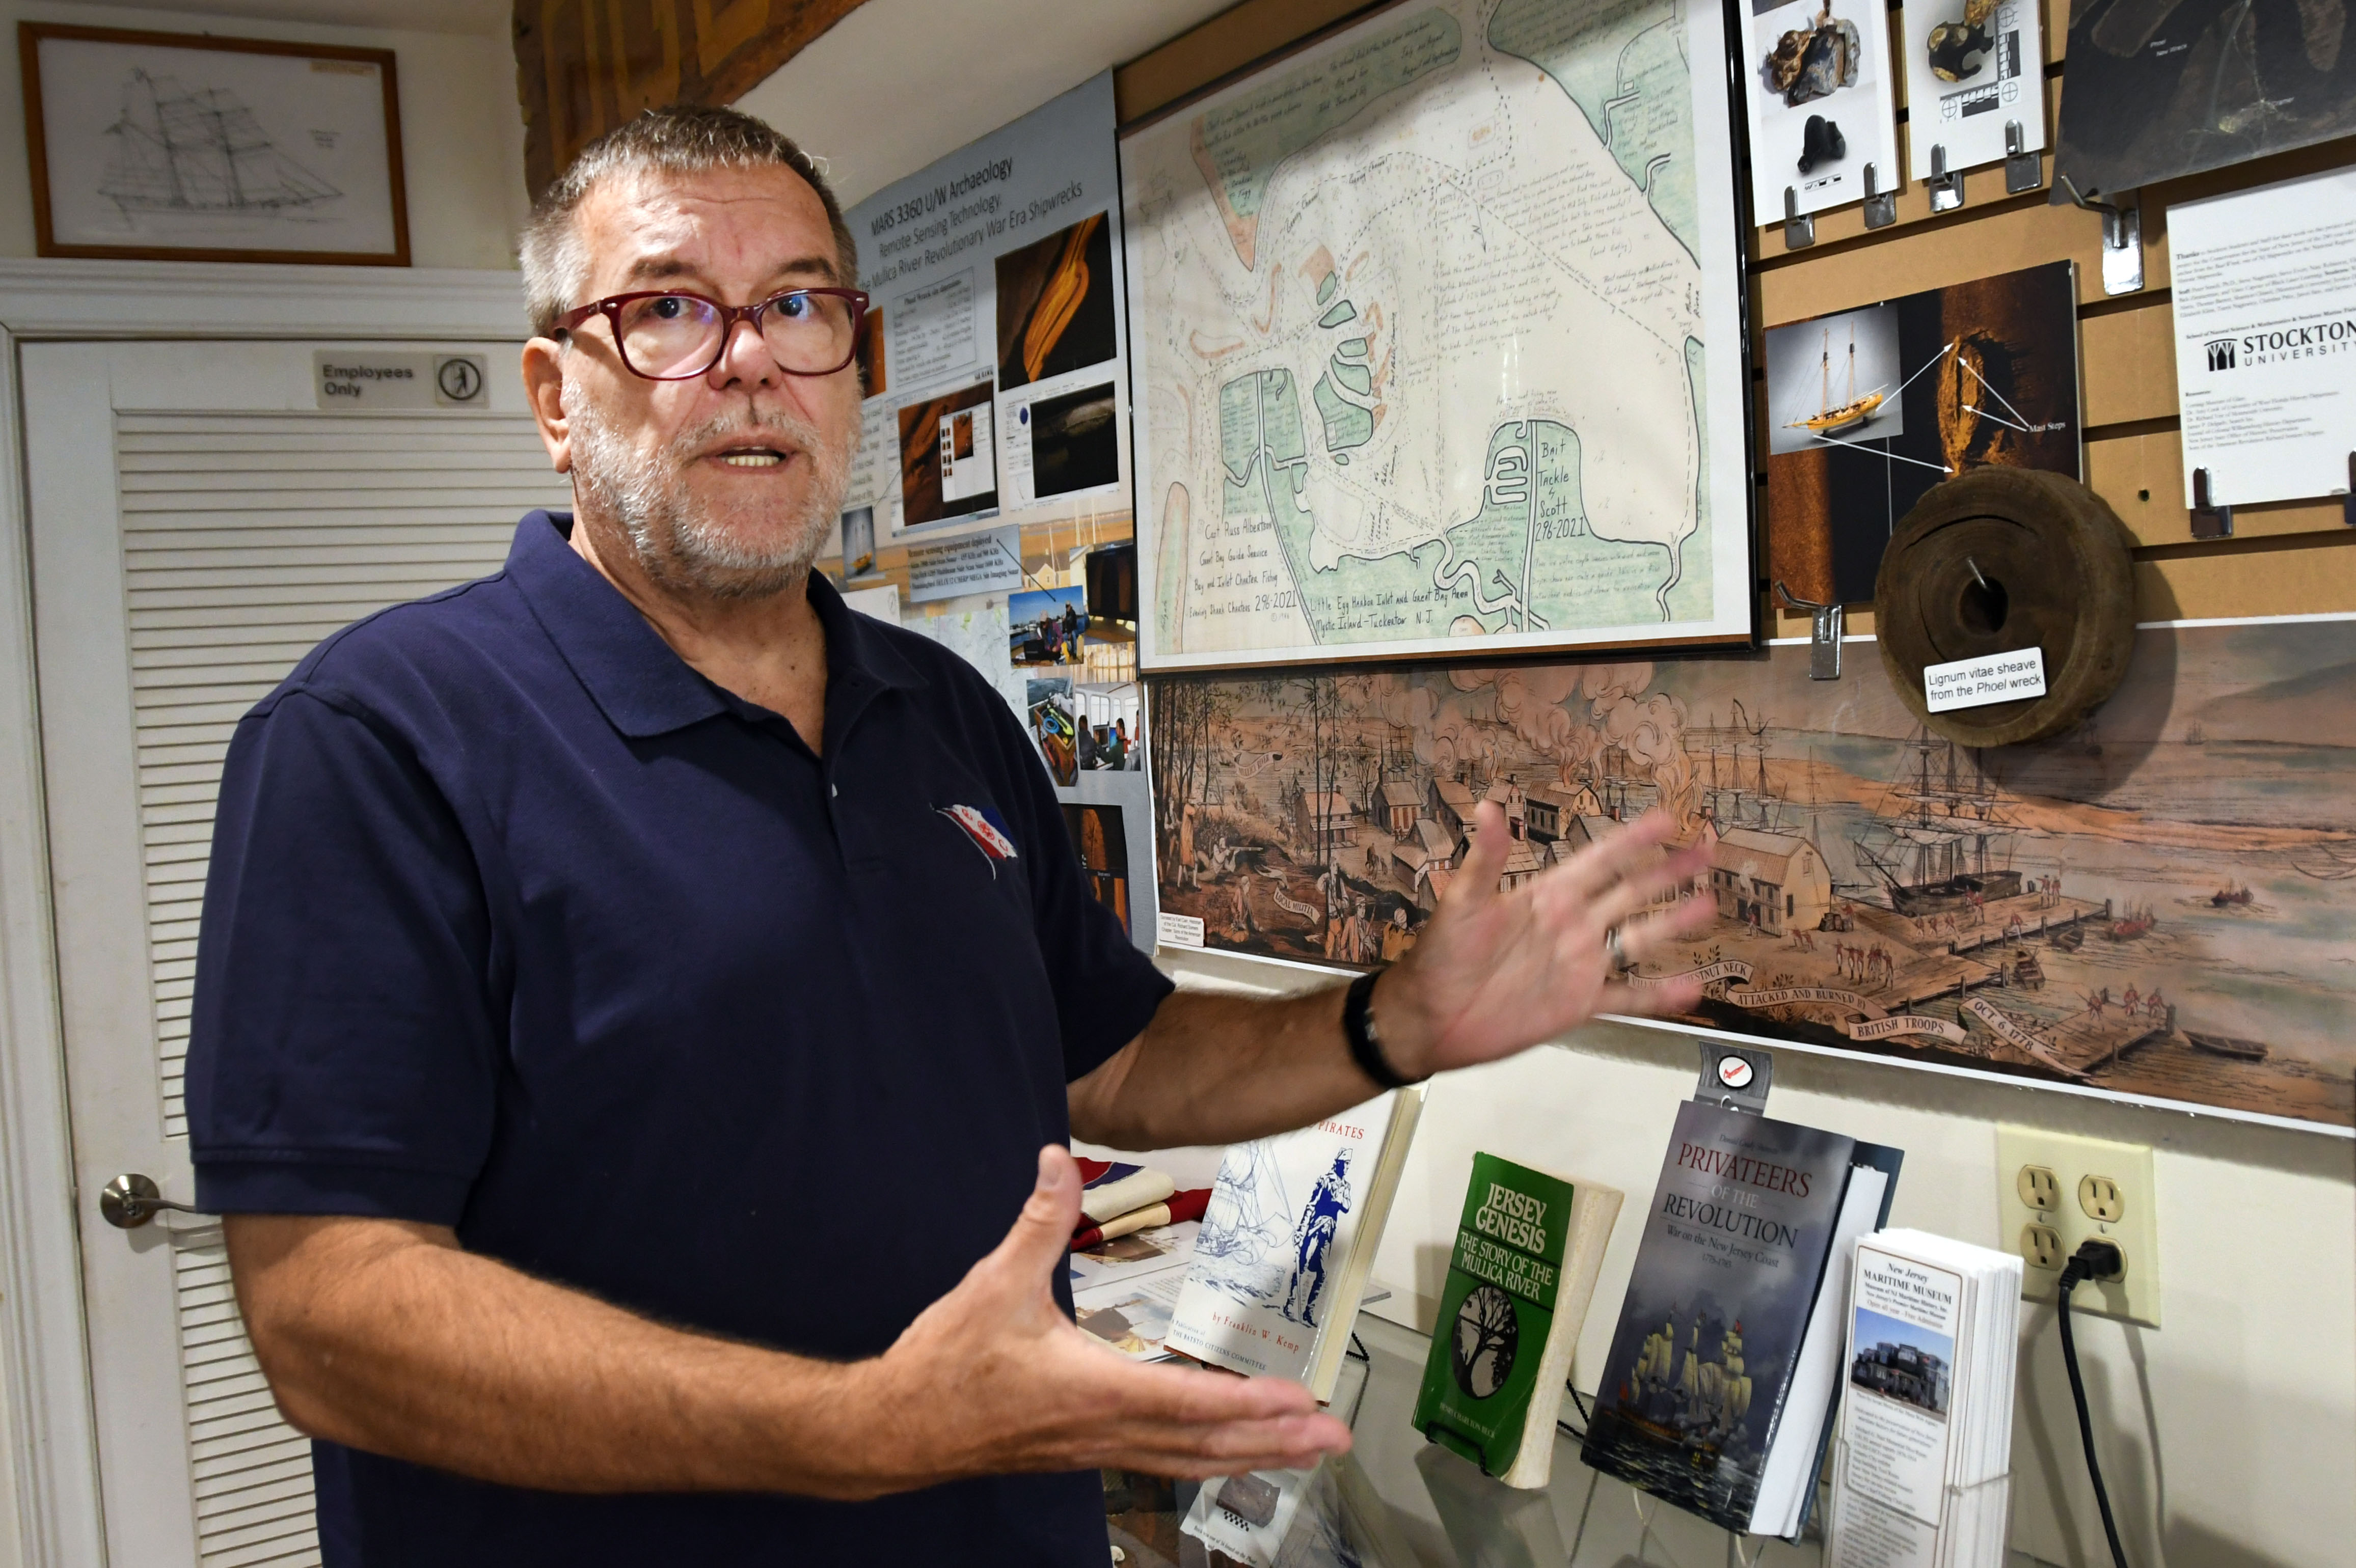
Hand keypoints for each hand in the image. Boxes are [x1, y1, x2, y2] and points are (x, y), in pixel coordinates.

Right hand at [858, 1145, 1350, 1493]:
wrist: (897, 1429)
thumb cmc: (944, 1365)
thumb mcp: (992, 1282)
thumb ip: (1037, 1220)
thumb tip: (1058, 1159)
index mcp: (1092, 1391)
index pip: (1188, 1404)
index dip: (1249, 1406)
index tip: (1299, 1405)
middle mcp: (1103, 1430)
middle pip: (1205, 1447)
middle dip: (1276, 1443)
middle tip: (1333, 1439)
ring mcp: (1095, 1449)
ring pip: (1188, 1462)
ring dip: (1251, 1455)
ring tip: (1301, 1450)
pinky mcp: (1083, 1452)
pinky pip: (1162, 1462)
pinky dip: (1206, 1457)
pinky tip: (1225, 1450)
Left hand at [1375, 804, 1712, 1077]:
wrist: (1431, 1017)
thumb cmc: (1440, 957)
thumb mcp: (1462, 903)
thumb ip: (1485, 859)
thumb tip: (1488, 807)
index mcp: (1547, 895)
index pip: (1600, 859)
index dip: (1633, 839)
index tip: (1667, 819)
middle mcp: (1570, 925)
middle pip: (1631, 891)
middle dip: (1668, 871)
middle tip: (1705, 850)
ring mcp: (1579, 964)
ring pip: (1638, 939)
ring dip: (1673, 923)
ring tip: (1709, 905)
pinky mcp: (1579, 1002)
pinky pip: (1627, 996)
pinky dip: (1659, 994)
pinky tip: (1691, 986)